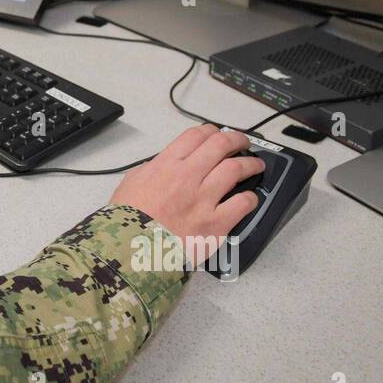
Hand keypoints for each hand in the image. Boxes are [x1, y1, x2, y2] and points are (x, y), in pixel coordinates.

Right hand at [110, 124, 263, 254]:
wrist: (130, 252)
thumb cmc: (126, 221)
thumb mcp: (130, 184)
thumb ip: (150, 170)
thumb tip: (163, 166)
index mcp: (166, 165)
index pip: (196, 135)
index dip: (210, 131)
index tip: (216, 134)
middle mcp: (188, 177)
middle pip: (221, 145)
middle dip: (237, 140)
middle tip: (243, 143)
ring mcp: (204, 199)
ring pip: (236, 169)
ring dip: (250, 164)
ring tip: (255, 166)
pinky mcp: (215, 223)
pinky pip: (243, 203)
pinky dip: (250, 198)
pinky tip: (250, 198)